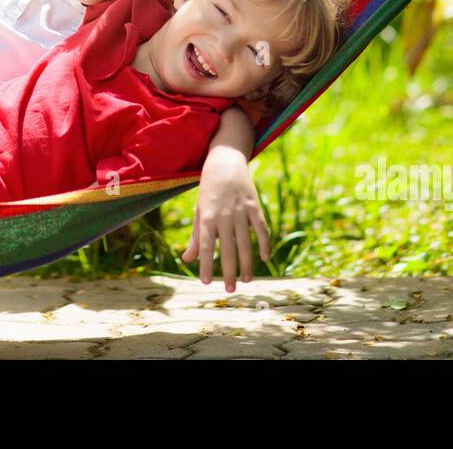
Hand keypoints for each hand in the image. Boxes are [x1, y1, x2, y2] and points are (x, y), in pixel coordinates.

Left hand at [181, 146, 269, 291]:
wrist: (225, 162)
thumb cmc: (208, 190)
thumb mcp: (199, 211)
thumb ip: (196, 237)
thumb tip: (187, 260)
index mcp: (207, 216)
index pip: (206, 246)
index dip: (206, 265)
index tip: (206, 282)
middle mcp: (224, 215)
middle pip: (228, 249)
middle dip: (229, 271)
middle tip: (229, 290)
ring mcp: (240, 211)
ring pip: (246, 243)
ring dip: (247, 263)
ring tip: (246, 280)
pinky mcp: (254, 206)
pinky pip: (262, 229)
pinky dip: (265, 244)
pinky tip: (265, 259)